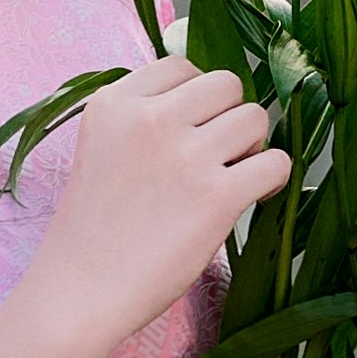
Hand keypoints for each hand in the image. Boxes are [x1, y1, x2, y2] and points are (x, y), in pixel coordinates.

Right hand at [22, 57, 289, 357]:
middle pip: (225, 84)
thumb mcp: (101, 148)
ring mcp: (184, 156)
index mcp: (114, 103)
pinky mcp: (216, 196)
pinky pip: (276, 163)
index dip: (196, 99)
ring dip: (252, 147)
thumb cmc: (93, 229)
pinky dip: (273, 178)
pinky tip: (254, 196)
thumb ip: (143, 118)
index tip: (190, 131)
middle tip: (216, 155)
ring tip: (230, 177)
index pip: (181, 66)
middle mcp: (149, 120)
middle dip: (228, 116)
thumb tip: (211, 101)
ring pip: (255, 118)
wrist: (80, 291)